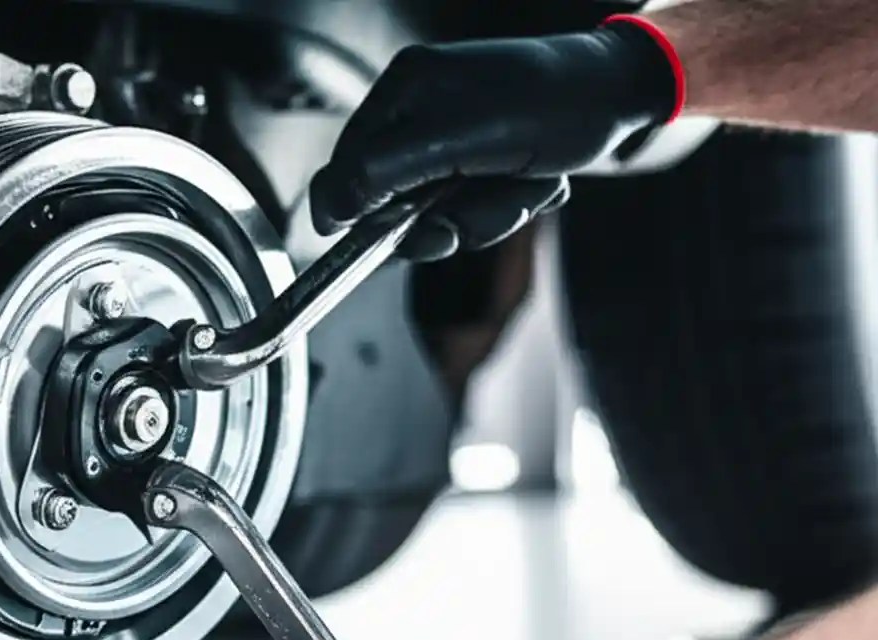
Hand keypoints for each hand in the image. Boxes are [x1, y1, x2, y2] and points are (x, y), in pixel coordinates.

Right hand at [310, 19, 679, 258]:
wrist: (617, 92)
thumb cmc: (550, 102)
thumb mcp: (460, 138)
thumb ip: (385, 171)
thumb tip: (329, 209)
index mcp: (403, 91)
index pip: (347, 166)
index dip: (357, 212)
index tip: (371, 242)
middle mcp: (419, 113)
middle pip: (396, 199)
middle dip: (444, 217)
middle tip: (466, 217)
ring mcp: (449, 138)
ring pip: (440, 212)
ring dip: (484, 215)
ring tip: (522, 186)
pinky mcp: (478, 158)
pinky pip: (472, 208)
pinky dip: (503, 207)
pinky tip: (532, 182)